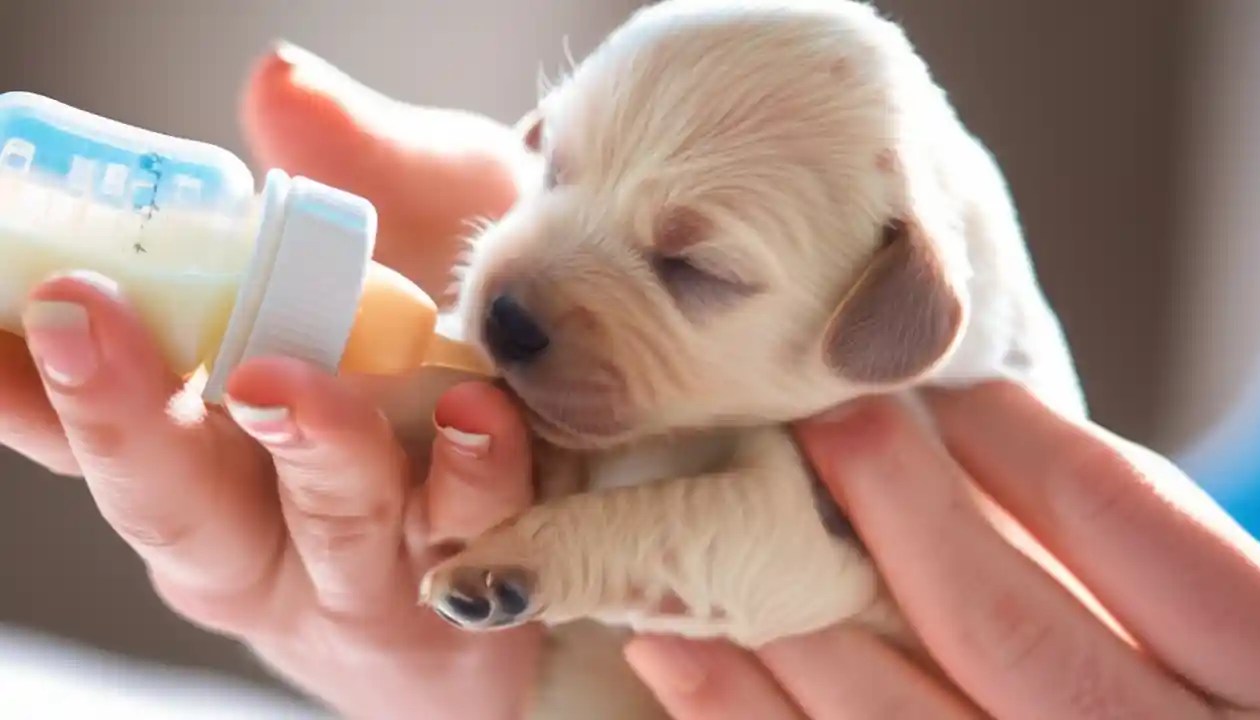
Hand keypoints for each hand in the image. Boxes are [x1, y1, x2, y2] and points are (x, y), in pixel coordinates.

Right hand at [7, 45, 542, 718]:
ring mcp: (370, 561)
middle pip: (173, 492)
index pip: (100, 420)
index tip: (5, 311)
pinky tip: (480, 416)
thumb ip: (363, 166)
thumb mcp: (430, 220)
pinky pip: (471, 535)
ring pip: (321, 522)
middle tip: (80, 320)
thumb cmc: (477, 328)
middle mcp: (271, 514)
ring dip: (307, 450)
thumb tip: (282, 85)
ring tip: (288, 386)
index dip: (37, 379)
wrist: (601, 436)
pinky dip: (472, 475)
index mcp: (219, 436)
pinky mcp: (474, 580)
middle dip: (121, 414)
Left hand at [626, 382, 1259, 718]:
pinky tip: (678, 648)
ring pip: (901, 716)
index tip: (931, 378)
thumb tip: (969, 443)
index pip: (1122, 521)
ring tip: (717, 509)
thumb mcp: (1235, 639)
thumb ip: (1137, 570)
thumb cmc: (1210, 709)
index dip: (1009, 432)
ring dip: (790, 605)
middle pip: (1001, 618)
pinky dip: (742, 714)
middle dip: (888, 499)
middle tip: (812, 415)